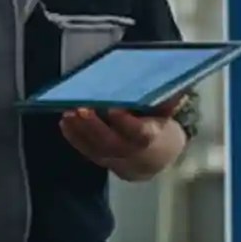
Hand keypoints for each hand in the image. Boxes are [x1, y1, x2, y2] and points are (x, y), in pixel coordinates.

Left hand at [59, 95, 182, 167]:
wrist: (155, 158)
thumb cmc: (159, 127)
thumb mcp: (166, 113)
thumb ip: (167, 99)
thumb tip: (175, 81)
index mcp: (151, 137)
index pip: (139, 133)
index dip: (126, 123)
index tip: (114, 108)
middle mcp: (132, 151)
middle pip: (111, 141)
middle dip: (94, 126)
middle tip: (81, 108)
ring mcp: (115, 158)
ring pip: (95, 148)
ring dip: (79, 130)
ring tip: (68, 112)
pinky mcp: (102, 160)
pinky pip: (86, 151)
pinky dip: (74, 137)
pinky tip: (65, 122)